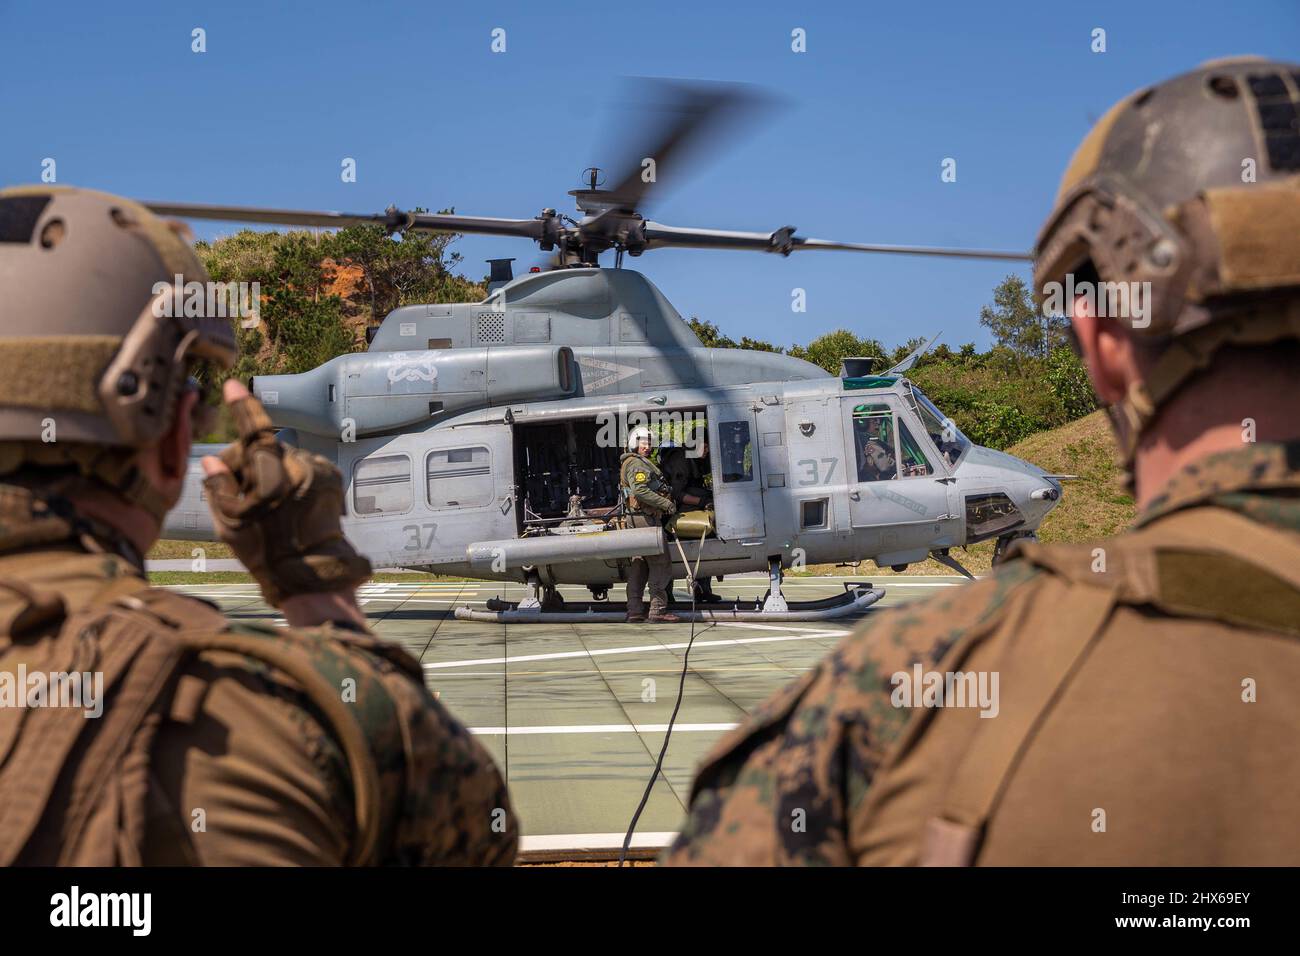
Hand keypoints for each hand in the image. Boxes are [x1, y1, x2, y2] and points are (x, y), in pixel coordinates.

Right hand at [201, 380, 371, 608]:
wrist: (312, 571)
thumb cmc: (266, 551)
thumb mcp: (229, 525)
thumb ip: (217, 488)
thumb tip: (212, 462)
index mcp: (273, 477)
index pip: (253, 433)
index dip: (242, 408)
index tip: (233, 385)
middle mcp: (300, 467)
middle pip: (264, 450)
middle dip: (248, 465)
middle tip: (241, 496)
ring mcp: (320, 471)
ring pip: (284, 459)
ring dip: (272, 472)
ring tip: (270, 507)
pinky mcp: (333, 477)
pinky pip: (304, 467)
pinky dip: (293, 478)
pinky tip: (289, 504)